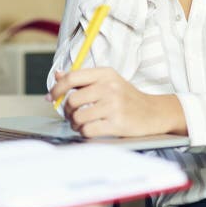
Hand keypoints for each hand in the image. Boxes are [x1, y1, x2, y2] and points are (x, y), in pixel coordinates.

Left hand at [48, 68, 186, 137]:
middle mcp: (109, 87)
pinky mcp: (117, 123)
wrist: (154, 112)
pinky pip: (88, 130)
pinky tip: (90, 130)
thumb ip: (83, 79)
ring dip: (75, 124)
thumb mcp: (108, 81)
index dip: (57, 88)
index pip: (72, 77)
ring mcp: (114, 105)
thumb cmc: (127, 97)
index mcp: (105, 74)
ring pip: (78, 117)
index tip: (51, 97)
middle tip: (72, 115)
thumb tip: (58, 75)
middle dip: (68, 111)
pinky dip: (84, 133)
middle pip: (72, 100)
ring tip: (82, 123)